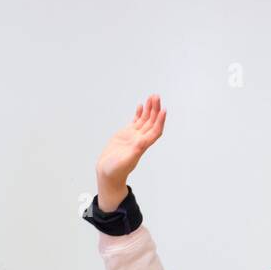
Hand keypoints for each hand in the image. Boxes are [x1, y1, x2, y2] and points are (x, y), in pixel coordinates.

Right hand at [95, 93, 166, 207]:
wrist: (107, 172)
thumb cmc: (116, 170)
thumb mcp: (126, 161)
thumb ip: (135, 151)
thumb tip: (142, 142)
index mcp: (142, 146)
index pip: (155, 131)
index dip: (160, 121)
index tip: (163, 110)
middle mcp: (140, 139)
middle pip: (151, 122)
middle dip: (155, 109)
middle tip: (156, 97)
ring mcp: (133, 136)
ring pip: (145, 120)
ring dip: (149, 109)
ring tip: (152, 97)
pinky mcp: (126, 134)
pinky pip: (135, 122)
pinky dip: (139, 114)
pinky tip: (141, 106)